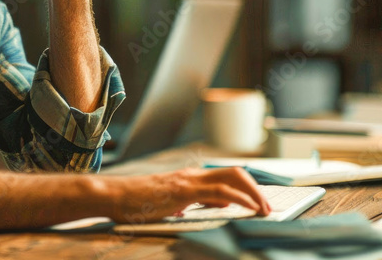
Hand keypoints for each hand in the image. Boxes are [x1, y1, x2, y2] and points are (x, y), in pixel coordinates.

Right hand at [106, 167, 270, 223]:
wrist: (114, 196)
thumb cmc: (136, 202)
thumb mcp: (169, 202)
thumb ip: (192, 201)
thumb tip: (214, 203)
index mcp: (189, 177)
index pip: (227, 175)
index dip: (248, 187)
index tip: (259, 203)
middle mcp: (192, 174)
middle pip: (236, 172)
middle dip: (256, 189)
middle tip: (267, 207)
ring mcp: (188, 180)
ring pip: (232, 178)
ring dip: (253, 194)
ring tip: (263, 209)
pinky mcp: (183, 190)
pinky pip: (219, 190)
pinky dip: (239, 197)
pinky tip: (248, 207)